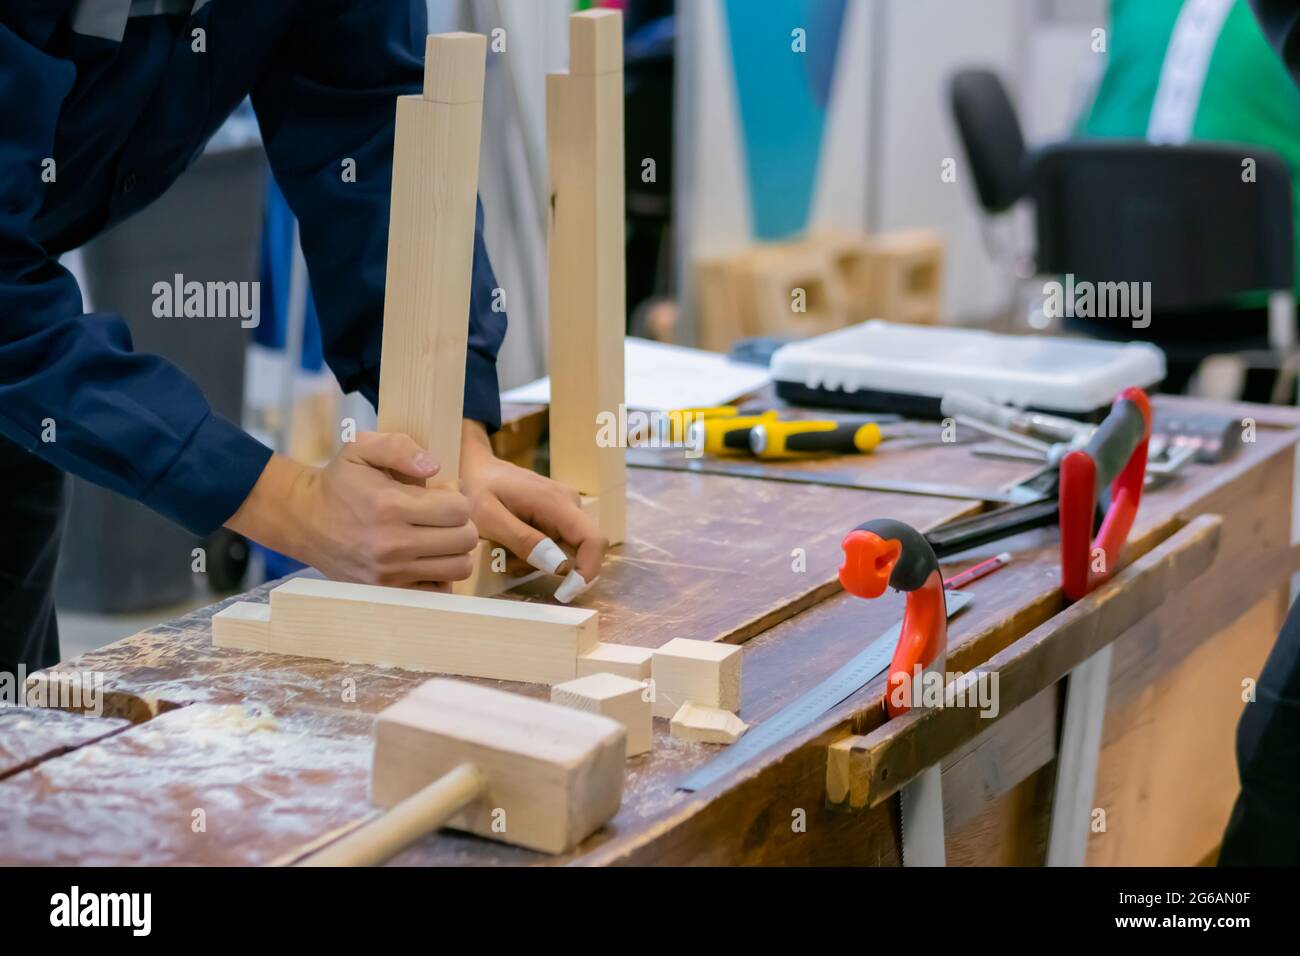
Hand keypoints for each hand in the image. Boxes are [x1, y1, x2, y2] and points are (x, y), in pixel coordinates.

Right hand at [226, 433, 477, 589]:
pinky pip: (438, 591)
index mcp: (391, 505)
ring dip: (456, 549)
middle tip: (444, 515)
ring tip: (439, 536)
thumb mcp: (361, 448)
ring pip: (458, 567)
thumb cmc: (338, 482)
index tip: (442, 493)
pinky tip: (429, 558)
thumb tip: (433, 466)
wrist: (304, 520)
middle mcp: (393, 544)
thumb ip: (399, 447)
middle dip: (462, 522)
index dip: (457, 497)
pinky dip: (442, 575)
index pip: (458, 508)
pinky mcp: (387, 591)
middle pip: (465, 539)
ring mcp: (390, 573)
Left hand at [459, 420, 607, 599]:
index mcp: (557, 503)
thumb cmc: (477, 489)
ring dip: (535, 559)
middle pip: (577, 551)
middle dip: (547, 566)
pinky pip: (556, 544)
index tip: (564, 593)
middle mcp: (570, 504)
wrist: (476, 468)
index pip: (593, 540)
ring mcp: (565, 508)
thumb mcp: (489, 518)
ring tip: (502, 548)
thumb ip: (523, 540)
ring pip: (564, 551)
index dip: (588, 571)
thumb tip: (560, 566)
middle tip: (507, 560)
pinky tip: (510, 542)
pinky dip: (535, 551)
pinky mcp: (558, 514)